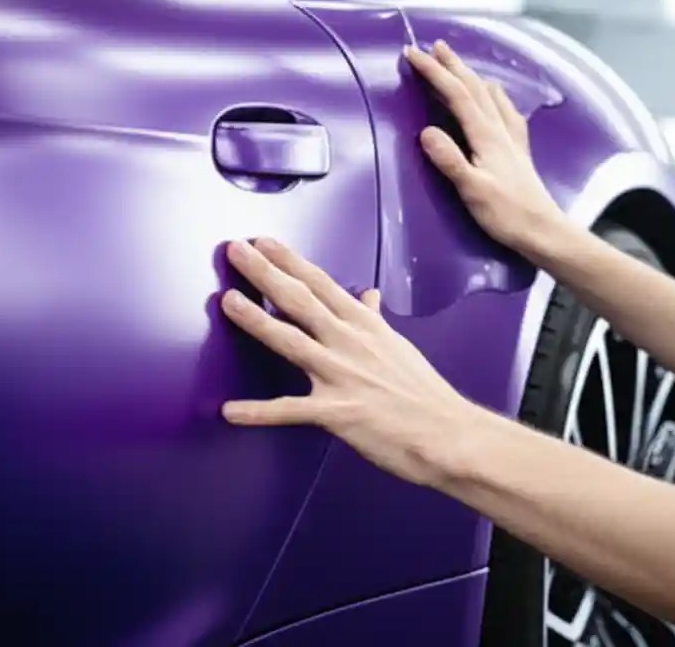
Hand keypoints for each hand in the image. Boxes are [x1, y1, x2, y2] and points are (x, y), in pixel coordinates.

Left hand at [218, 238, 490, 486]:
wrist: (447, 433)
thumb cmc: (423, 391)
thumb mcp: (398, 345)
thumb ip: (374, 320)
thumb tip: (367, 295)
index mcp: (365, 325)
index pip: (321, 284)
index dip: (290, 261)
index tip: (263, 241)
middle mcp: (350, 343)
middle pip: (302, 301)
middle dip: (266, 274)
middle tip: (236, 250)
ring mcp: (342, 376)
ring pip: (292, 342)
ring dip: (257, 321)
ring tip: (227, 300)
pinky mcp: (337, 413)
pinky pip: (290, 411)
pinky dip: (259, 412)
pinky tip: (229, 411)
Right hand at [405, 41, 565, 251]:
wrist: (542, 230)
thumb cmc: (506, 215)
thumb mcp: (472, 191)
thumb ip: (450, 161)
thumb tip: (426, 131)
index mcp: (486, 136)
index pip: (456, 95)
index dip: (434, 72)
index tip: (412, 54)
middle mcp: (500, 130)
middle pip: (473, 87)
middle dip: (452, 65)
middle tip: (433, 46)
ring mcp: (511, 138)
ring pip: (489, 95)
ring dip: (470, 76)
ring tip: (457, 63)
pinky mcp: (517, 149)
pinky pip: (504, 110)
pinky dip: (493, 94)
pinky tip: (495, 94)